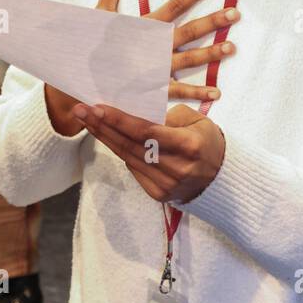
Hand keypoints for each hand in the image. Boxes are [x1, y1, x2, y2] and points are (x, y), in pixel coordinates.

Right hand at [44, 0, 240, 135]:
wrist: (75, 84)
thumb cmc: (85, 49)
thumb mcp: (97, 20)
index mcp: (142, 27)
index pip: (173, 5)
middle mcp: (152, 47)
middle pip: (188, 31)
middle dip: (212, 21)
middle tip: (235, 13)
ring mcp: (154, 69)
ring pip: (189, 59)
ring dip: (212, 54)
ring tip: (232, 47)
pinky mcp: (152, 90)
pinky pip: (178, 92)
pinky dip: (198, 93)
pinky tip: (217, 91)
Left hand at [70, 101, 225, 204]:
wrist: (222, 178)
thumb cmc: (206, 141)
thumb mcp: (196, 120)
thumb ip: (167, 117)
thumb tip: (136, 115)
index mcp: (188, 146)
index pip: (145, 132)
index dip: (118, 120)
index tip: (97, 107)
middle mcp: (176, 168)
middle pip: (130, 145)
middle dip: (102, 126)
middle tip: (80, 110)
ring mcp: (166, 185)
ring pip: (127, 157)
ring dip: (105, 138)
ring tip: (87, 121)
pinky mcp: (158, 194)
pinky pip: (133, 169)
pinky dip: (121, 152)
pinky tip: (108, 137)